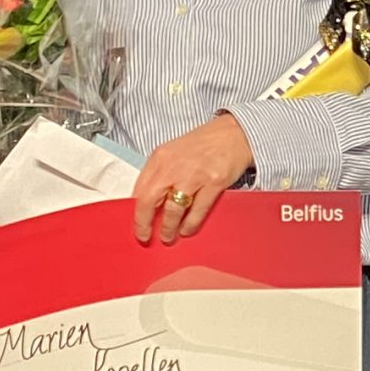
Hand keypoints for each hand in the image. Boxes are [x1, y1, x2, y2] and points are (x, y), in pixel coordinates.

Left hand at [132, 112, 254, 244]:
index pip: (139, 189)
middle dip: (145, 224)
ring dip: (168, 228)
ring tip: (168, 237)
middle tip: (145, 237)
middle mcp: (174, 165)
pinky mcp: (214, 183)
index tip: (136, 223)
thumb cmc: (203, 144)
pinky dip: (190, 224)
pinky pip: (198, 210)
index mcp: (160, 157)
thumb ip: (159, 173)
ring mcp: (194, 175)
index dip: (135, 211)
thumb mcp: (173, 152)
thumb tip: (148, 201)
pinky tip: (187, 230)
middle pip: (150, 201)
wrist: (233, 134)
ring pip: (173, 210)